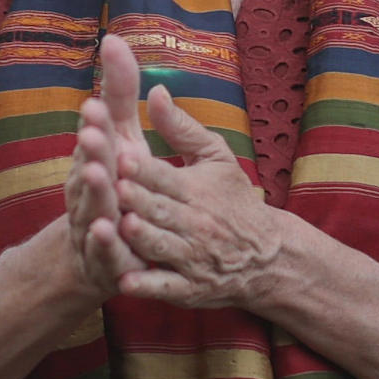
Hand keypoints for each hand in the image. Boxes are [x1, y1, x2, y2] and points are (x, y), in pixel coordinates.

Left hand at [76, 35, 290, 309]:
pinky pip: (165, 287)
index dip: (142, 169)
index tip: (121, 155)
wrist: (266, 256)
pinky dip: (146, 285)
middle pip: (159, 209)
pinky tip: (125, 282)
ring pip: (160, 246)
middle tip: (112, 187)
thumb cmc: (233, 200)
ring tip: (120, 226)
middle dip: (136, 199)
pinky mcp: (188, 288)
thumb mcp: (215, 158)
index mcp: (196, 189)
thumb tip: (154, 90)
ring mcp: (191, 258)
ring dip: (141, 237)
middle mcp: (194, 223)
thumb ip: (181, 128)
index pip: (164, 176)